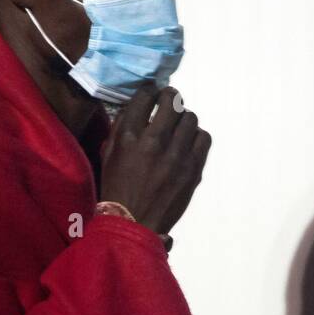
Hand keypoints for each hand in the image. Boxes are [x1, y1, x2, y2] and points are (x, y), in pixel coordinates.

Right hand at [98, 85, 210, 235]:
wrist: (135, 222)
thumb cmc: (117, 187)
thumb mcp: (110, 154)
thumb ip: (122, 127)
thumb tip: (139, 106)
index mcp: (129, 137)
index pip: (145, 97)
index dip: (150, 92)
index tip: (152, 96)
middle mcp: (154, 141)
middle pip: (172, 101)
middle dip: (170, 99)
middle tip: (168, 105)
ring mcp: (177, 155)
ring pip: (190, 118)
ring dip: (183, 119)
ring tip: (177, 129)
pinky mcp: (194, 168)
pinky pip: (203, 137)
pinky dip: (196, 136)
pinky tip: (188, 143)